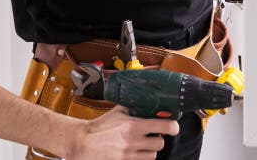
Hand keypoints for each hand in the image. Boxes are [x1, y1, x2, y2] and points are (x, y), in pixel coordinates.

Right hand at [58, 105, 178, 159]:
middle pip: (160, 144)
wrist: (82, 142)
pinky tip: (135, 152)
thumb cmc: (101, 127)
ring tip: (142, 144)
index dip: (173, 126)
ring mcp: (128, 156)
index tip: (173, 126)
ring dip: (149, 150)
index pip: (165, 127)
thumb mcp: (119, 111)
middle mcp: (132, 142)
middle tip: (152, 135)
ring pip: (152, 156)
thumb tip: (151, 102)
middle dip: (157, 138)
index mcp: (133, 126)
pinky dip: (141, 158)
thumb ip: (135, 107)